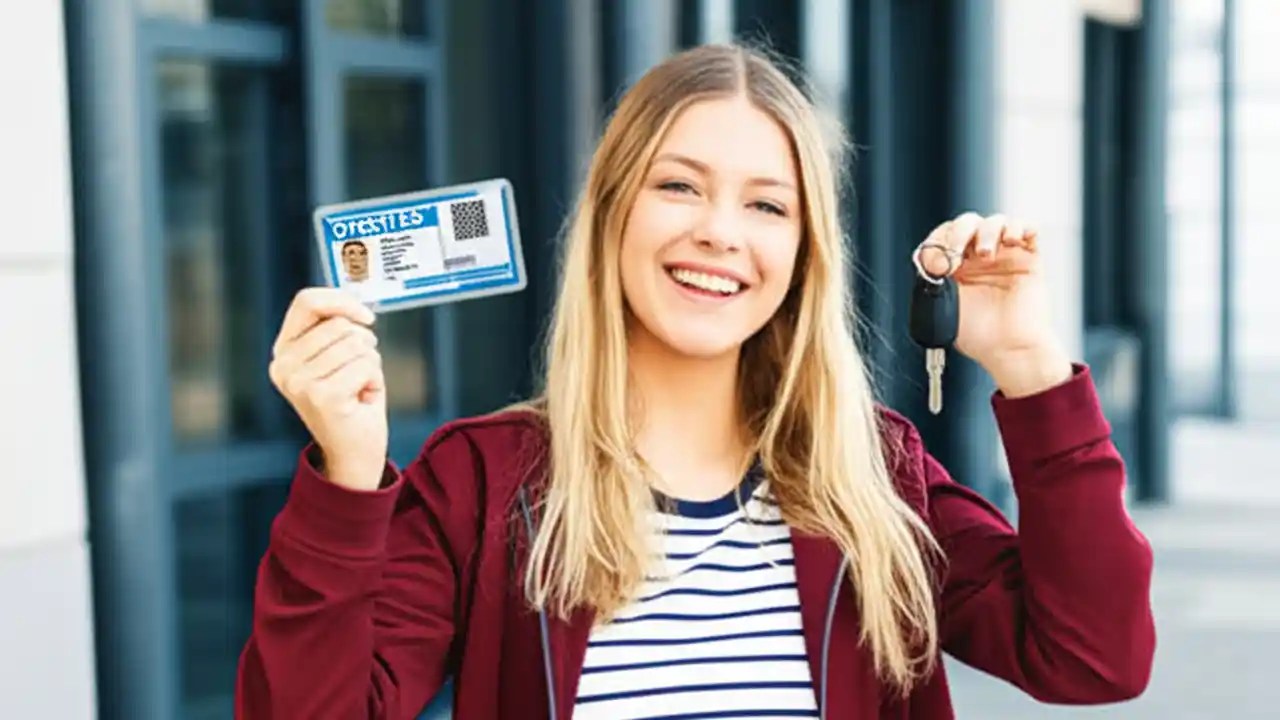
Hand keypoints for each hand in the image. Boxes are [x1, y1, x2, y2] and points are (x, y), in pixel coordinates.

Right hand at [268, 288, 387, 490]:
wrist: (353, 454)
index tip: (366, 316)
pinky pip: (367, 365)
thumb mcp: (339, 358)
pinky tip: (362, 400)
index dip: (341, 300)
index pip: (307, 302)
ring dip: (370, 364)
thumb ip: (337, 328)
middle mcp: (284, 366)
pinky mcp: (323, 396)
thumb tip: (354, 303)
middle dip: (363, 344)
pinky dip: (375, 380)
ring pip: (357, 344)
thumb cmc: (351, 402)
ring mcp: (300, 382)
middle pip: (340, 324)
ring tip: (358, 388)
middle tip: (358, 373)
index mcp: (283, 352)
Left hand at [917, 212, 1071, 396]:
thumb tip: (931, 260)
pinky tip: (1012, 240)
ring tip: (987, 254)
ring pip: (995, 222)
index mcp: (954, 266)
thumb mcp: (943, 308)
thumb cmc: (977, 335)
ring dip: (988, 231)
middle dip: (959, 233)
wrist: (1008, 350)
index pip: (942, 237)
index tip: (937, 264)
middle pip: (967, 223)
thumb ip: (933, 282)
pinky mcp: (1029, 258)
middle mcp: (977, 257)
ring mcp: (1004, 255)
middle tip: (958, 253)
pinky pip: (1027, 229)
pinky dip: (1020, 227)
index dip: (937, 243)